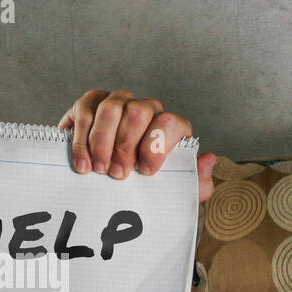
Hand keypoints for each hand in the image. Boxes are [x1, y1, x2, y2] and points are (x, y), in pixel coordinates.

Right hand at [59, 89, 216, 202]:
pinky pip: (86, 111)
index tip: (146, 172)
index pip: (171, 122)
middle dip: (127, 146)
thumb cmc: (149, 184)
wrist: (115, 183)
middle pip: (139, 112)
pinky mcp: (91, 103)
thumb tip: (209, 159)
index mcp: (171, 126)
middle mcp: (147, 108)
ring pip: (111, 108)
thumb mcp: (175, 189)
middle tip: (118, 175)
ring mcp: (119, 101)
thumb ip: (196, 181)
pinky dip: (82, 140)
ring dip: (103, 142)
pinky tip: (83, 163)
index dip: (157, 145)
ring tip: (99, 171)